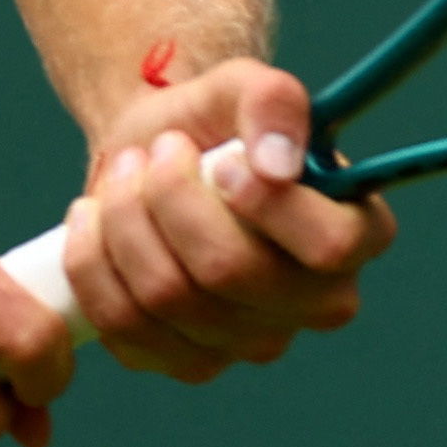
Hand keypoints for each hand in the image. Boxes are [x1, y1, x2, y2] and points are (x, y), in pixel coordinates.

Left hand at [60, 57, 397, 380]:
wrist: (152, 154)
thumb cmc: (212, 120)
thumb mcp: (243, 85)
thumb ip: (274, 101)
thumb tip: (278, 164)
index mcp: (356, 234)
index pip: (330, 246)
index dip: (267, 204)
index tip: (225, 159)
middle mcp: (316, 304)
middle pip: (229, 271)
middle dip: (170, 196)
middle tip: (157, 150)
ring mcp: (251, 343)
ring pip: (167, 297)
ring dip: (124, 219)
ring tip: (124, 174)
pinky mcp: (186, 362)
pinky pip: (123, 325)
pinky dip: (91, 261)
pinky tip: (95, 220)